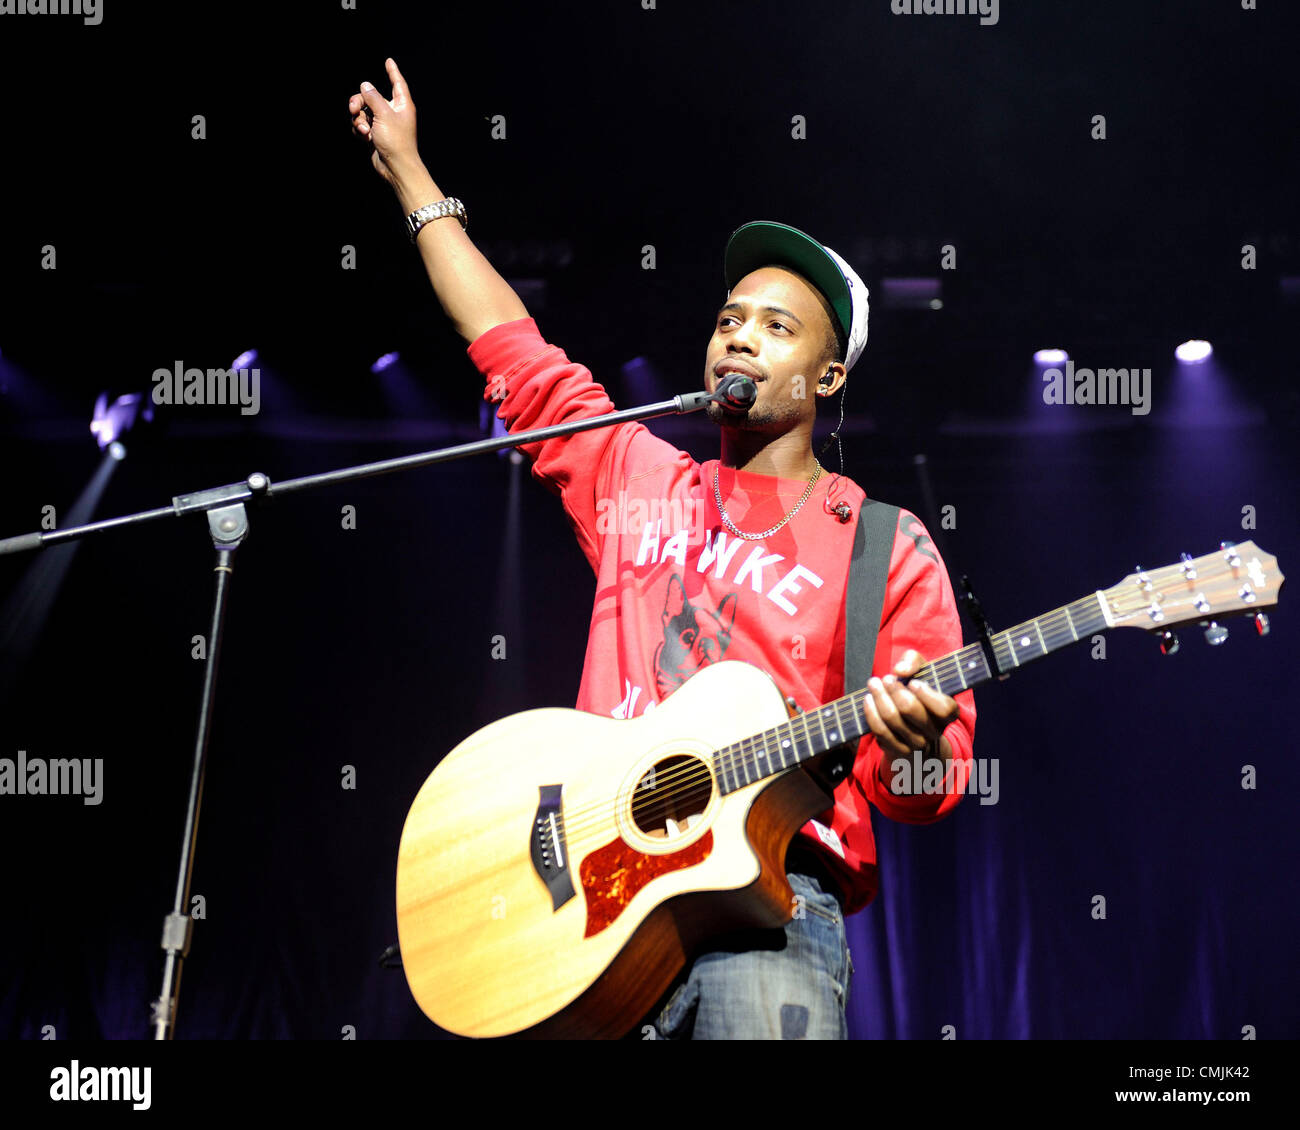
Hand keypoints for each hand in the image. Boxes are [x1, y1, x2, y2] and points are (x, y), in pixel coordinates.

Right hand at [349, 57, 420, 187]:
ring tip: (364, 130)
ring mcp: (382, 124)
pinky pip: (361, 125)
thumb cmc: (396, 142)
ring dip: (359, 120)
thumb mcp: (384, 114)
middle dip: (358, 102)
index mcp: (401, 104)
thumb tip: (365, 85)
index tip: (389, 61)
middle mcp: (392, 112)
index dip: (392, 72)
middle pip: (370, 97)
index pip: (397, 83)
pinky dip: (360, 130)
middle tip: (353, 109)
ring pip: (362, 112)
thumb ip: (372, 97)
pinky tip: (364, 138)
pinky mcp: (374, 135)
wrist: (395, 168)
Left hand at [862, 649, 959, 759]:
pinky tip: (868, 700)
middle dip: (893, 690)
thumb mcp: (923, 673)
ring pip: (892, 720)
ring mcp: (917, 744)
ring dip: (879, 697)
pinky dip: (871, 713)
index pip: (944, 709)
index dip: (926, 695)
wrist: (916, 729)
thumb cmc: (919, 694)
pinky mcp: (899, 751)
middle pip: (910, 710)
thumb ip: (914, 662)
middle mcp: (935, 731)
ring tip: (873, 684)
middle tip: (886, 679)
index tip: (912, 683)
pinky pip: (881, 732)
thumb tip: (900, 670)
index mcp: (948, 714)